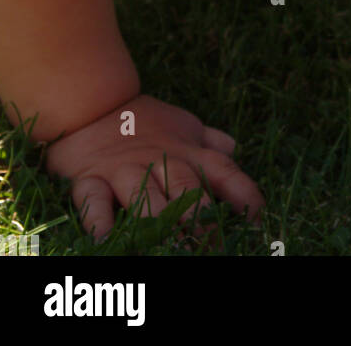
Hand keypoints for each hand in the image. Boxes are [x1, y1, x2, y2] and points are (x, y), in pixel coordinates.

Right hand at [43, 93, 264, 244]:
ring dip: (158, 223)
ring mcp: (125, 171)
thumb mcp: (184, 125)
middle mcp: (160, 161)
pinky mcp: (91, 179)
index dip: (244, 195)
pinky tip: (107, 239)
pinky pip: (95, 201)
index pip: (224, 171)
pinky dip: (100, 220)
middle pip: (186, 190)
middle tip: (212, 247)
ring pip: (144, 198)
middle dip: (200, 221)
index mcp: (188, 152)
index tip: (259, 220)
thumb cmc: (146, 121)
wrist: (94, 102)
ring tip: (169, 248)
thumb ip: (210, 142)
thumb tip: (235, 149)